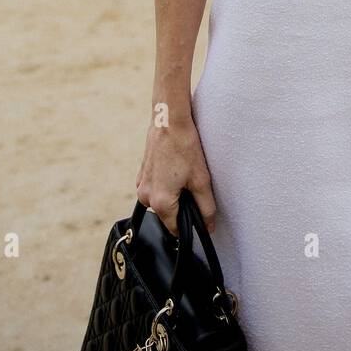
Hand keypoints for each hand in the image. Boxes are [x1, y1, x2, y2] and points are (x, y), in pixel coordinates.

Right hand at [136, 115, 216, 235]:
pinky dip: (166, 185)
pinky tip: (176, 169)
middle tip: (194, 186)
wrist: (168, 121)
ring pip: (162, 202)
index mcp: (160, 202)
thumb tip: (209, 227)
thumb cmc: (184, 147)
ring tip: (185, 175)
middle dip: (182, 207)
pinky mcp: (141, 175)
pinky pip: (155, 189)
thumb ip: (206, 208)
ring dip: (174, 195)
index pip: (175, 229)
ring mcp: (141, 185)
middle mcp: (145, 197)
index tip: (200, 214)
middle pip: (168, 215)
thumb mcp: (201, 180)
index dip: (190, 225)